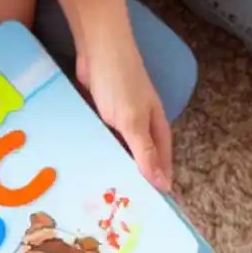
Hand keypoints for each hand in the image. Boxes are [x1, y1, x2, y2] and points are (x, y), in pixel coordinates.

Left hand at [77, 41, 172, 191]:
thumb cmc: (120, 83)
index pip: (162, 160)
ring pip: (120, 145)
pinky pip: (102, 134)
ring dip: (114, 162)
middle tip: (124, 203)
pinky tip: (88, 160)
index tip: (154, 204)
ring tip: (103, 187)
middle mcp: (141, 121)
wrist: (98, 48)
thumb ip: (145, 152)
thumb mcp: (133, 122)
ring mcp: (121, 114)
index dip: (159, 179)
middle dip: (135, 175)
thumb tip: (163, 183)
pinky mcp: (101, 108)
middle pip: (141, 155)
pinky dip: (98, 146)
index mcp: (155, 126)